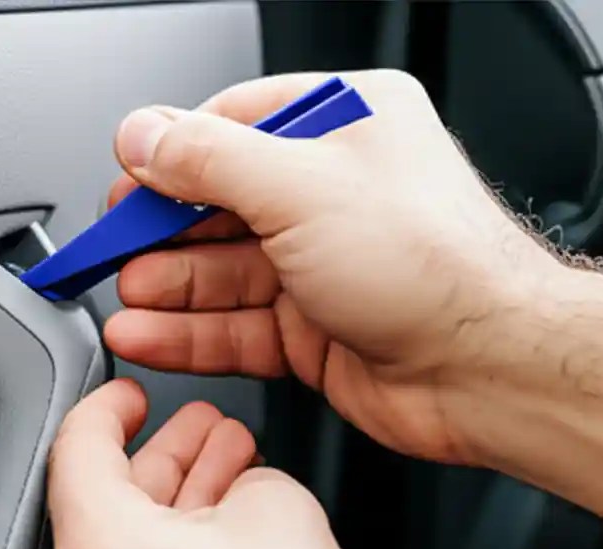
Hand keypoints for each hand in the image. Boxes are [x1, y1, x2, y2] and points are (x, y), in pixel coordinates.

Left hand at [48, 379, 378, 548]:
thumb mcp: (284, 517)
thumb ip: (246, 473)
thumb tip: (237, 482)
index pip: (76, 446)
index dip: (108, 405)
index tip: (129, 394)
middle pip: (107, 500)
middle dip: (164, 454)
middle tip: (204, 428)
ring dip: (176, 504)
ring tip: (227, 473)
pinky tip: (227, 541)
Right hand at [103, 70, 561, 466]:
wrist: (492, 371)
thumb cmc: (436, 268)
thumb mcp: (300, 187)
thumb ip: (208, 160)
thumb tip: (142, 135)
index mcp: (345, 126)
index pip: (232, 124)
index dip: (170, 155)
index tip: (124, 182)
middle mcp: (331, 192)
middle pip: (217, 204)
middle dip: (161, 231)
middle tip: (110, 249)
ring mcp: (320, 264)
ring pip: (220, 271)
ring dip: (166, 287)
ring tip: (122, 299)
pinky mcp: (312, 329)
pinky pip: (234, 325)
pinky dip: (187, 333)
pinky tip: (145, 336)